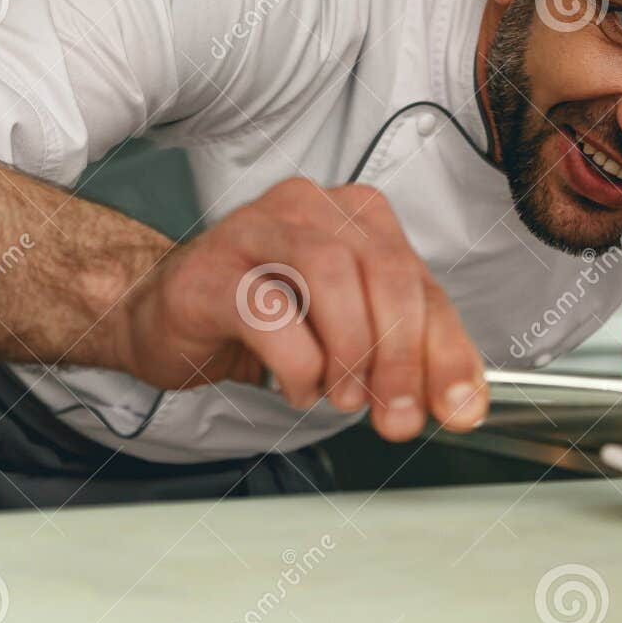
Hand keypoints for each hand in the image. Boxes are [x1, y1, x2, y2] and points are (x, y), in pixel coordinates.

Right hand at [116, 178, 486, 439]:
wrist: (161, 316)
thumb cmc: (260, 317)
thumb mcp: (349, 335)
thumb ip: (406, 360)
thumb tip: (459, 403)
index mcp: (357, 215)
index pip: (422, 282)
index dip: (446, 351)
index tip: (460, 408)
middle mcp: (311, 208)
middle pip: (384, 271)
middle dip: (402, 355)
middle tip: (397, 415)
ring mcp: (256, 231)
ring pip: (331, 276)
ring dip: (350, 351)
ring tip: (342, 396)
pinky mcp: (211, 271)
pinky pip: (268, 312)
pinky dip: (297, 363)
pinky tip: (297, 386)